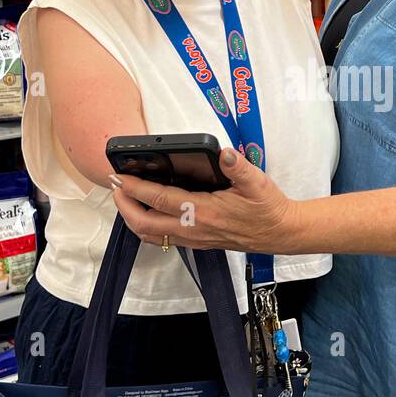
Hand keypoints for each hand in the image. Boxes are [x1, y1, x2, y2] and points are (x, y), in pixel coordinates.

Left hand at [111, 148, 301, 253]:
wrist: (280, 233)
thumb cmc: (268, 208)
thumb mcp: (258, 182)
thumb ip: (239, 167)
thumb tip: (224, 153)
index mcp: (204, 211)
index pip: (159, 199)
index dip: (135, 188)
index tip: (118, 176)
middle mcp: (194, 228)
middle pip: (144, 223)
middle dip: (123, 205)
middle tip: (115, 186)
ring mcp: (194, 238)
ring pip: (150, 235)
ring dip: (132, 218)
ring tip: (125, 198)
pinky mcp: (197, 243)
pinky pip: (162, 239)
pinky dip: (146, 226)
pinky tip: (147, 212)